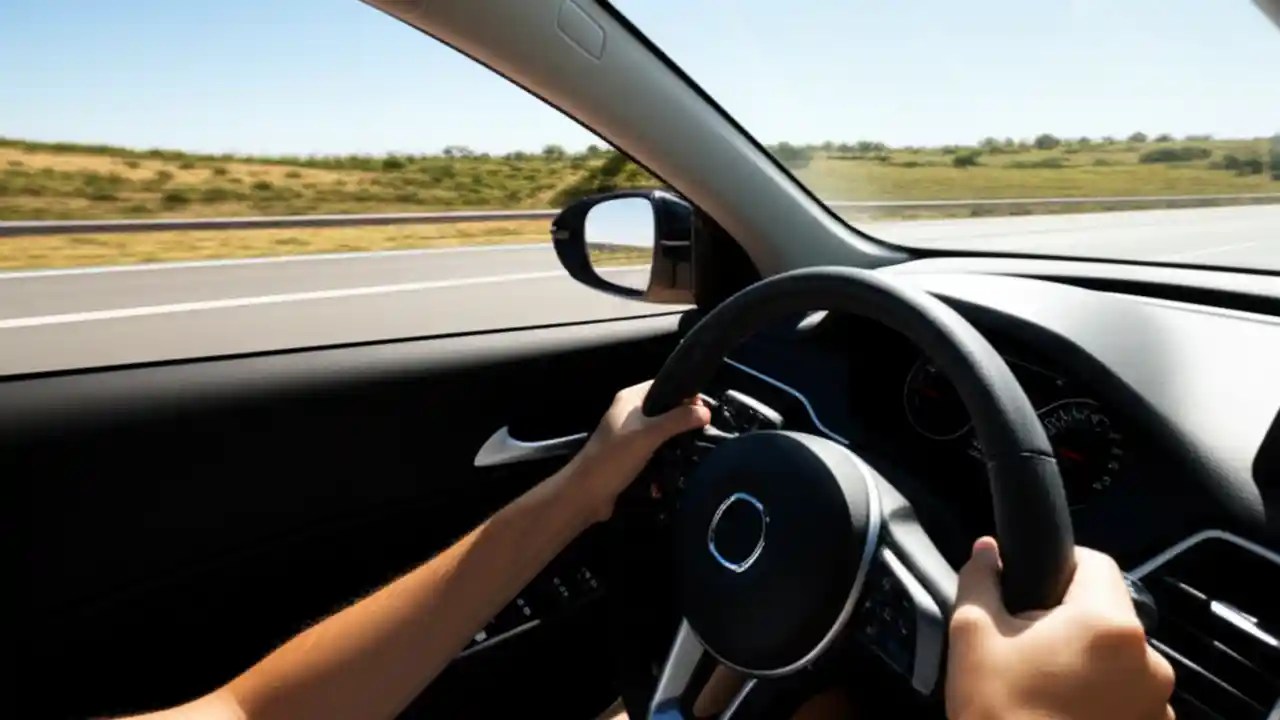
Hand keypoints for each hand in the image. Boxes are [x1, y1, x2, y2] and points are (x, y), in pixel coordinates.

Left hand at [568, 380, 710, 521]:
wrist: (586, 494)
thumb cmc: (614, 458)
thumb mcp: (648, 434)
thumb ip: (677, 420)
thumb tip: (706, 410)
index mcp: (630, 399)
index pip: (663, 385)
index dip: (684, 392)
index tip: (705, 407)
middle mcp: (629, 414)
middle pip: (664, 409)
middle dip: (683, 419)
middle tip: (704, 430)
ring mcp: (629, 436)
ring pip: (661, 432)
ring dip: (675, 440)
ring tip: (696, 447)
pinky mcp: (631, 456)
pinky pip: (655, 451)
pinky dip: (666, 456)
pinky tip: (680, 463)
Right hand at [946, 537, 1174, 719]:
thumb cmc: (998, 712)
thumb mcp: (972, 637)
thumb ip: (981, 581)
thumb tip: (988, 551)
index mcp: (1108, 624)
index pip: (1095, 562)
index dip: (1058, 568)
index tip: (1030, 592)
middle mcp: (1149, 661)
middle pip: (1107, 614)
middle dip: (1069, 623)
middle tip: (1026, 648)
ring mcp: (1159, 705)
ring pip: (1118, 660)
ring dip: (1089, 665)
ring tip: (1044, 689)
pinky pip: (1128, 700)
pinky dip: (1102, 701)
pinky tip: (1064, 715)